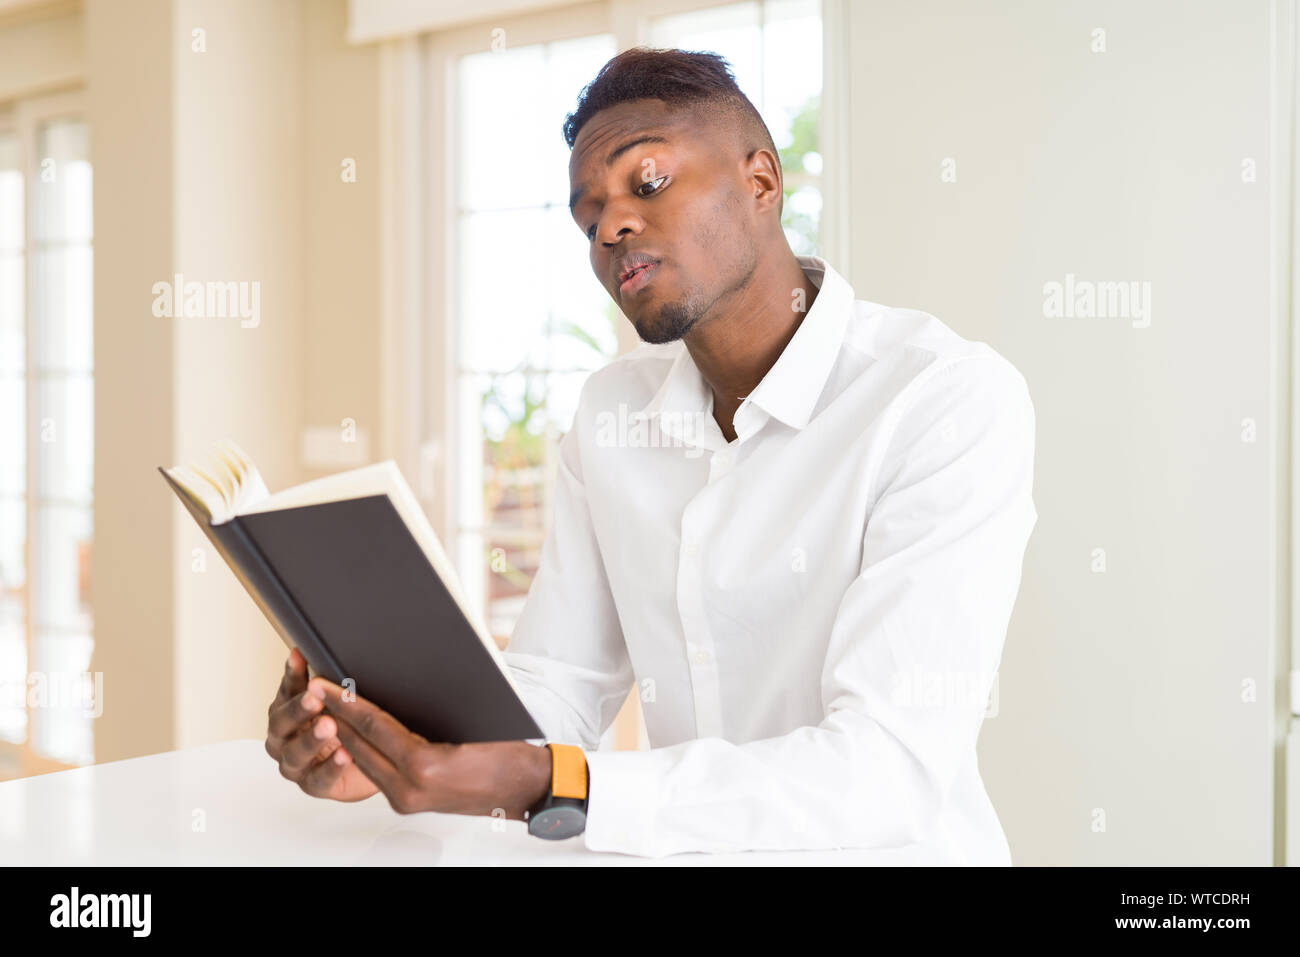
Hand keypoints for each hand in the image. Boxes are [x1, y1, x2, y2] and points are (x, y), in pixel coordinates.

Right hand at [265, 648, 379, 801]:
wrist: (371, 759)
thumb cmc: (345, 723)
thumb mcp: (335, 698)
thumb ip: (320, 678)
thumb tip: (304, 649)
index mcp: (285, 711)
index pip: (285, 691)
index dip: (291, 675)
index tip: (300, 658)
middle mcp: (283, 739)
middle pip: (281, 724)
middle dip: (298, 710)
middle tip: (314, 698)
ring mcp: (296, 764)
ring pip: (296, 753)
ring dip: (312, 739)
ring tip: (330, 725)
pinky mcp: (314, 785)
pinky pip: (319, 779)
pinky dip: (331, 767)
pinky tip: (344, 754)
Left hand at [310, 675, 552, 819]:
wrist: (528, 790)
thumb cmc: (509, 757)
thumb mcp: (470, 724)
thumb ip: (429, 709)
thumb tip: (401, 680)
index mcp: (424, 766)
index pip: (375, 727)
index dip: (348, 702)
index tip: (328, 684)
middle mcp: (410, 788)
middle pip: (360, 745)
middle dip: (335, 716)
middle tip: (315, 691)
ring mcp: (407, 799)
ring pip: (363, 760)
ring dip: (344, 733)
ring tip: (326, 709)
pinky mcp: (409, 802)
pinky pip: (377, 771)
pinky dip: (362, 750)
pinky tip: (353, 733)